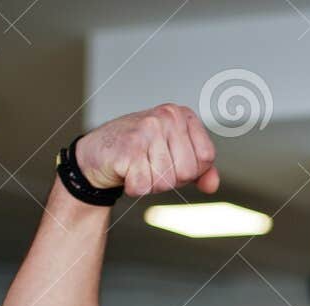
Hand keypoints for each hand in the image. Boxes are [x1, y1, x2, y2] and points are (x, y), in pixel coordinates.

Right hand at [74, 103, 220, 196]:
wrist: (97, 152)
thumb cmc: (138, 151)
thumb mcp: (173, 153)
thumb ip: (199, 168)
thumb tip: (212, 185)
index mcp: (181, 114)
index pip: (206, 157)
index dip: (190, 170)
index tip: (170, 161)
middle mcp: (167, 117)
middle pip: (187, 172)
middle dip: (170, 179)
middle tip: (150, 165)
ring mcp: (147, 130)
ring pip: (165, 181)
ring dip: (150, 184)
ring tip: (137, 167)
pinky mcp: (129, 148)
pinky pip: (143, 186)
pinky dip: (134, 188)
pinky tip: (126, 172)